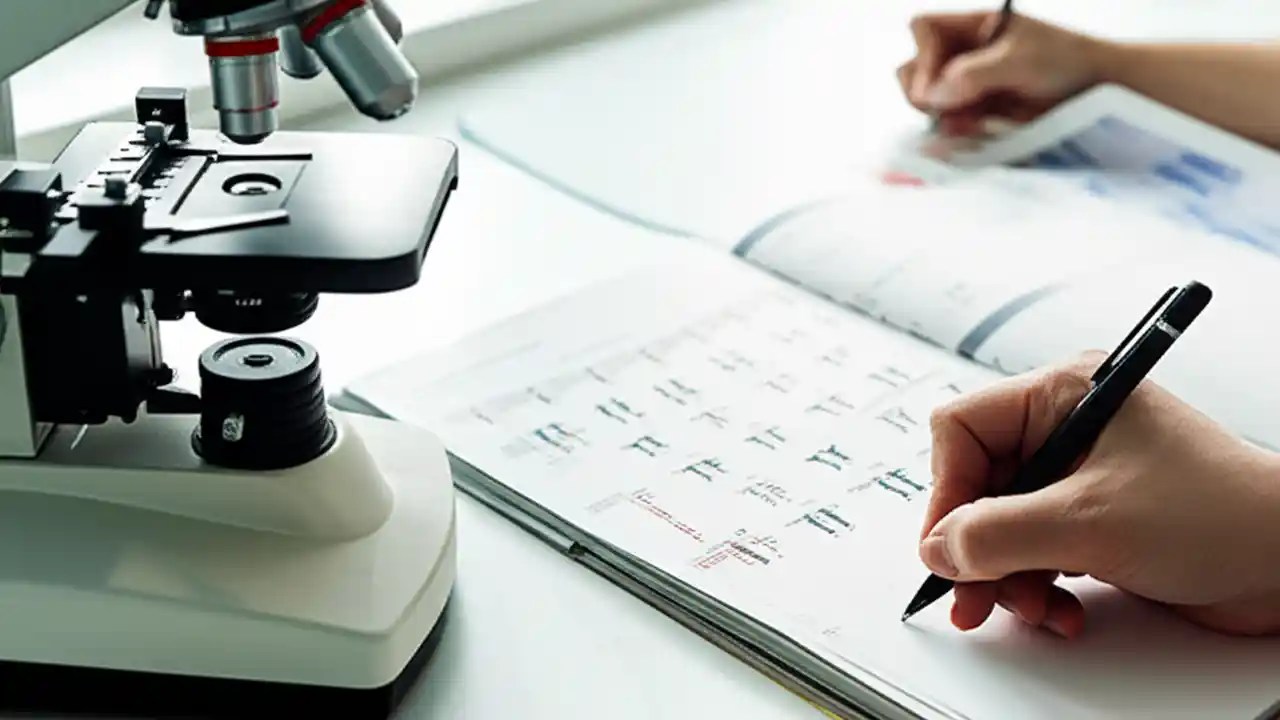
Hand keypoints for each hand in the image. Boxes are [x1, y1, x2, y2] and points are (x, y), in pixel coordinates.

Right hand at [898, 11, 1108, 135]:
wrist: (1097, 91)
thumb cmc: (1064, 61)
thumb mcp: (1019, 61)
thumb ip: (974, 74)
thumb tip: (932, 94)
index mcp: (973, 27)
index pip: (924, 29)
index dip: (924, 54)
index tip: (940, 84)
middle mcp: (964, 54)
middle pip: (915, 67)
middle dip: (924, 91)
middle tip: (945, 109)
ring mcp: (968, 85)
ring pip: (927, 100)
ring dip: (939, 115)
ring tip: (966, 125)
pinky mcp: (976, 113)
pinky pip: (947, 122)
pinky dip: (953, 132)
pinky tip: (973, 133)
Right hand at [920, 352, 1279, 638]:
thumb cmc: (1222, 514)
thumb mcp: (1089, 522)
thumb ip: (997, 533)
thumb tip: (940, 546)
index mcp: (1063, 395)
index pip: (963, 431)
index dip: (947, 491)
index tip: (948, 544)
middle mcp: (1067, 429)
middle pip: (977, 485)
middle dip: (977, 547)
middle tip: (974, 593)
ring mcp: (1080, 477)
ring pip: (1001, 526)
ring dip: (1008, 576)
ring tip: (1031, 608)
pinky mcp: (1093, 520)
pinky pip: (1034, 551)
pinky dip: (1036, 586)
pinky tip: (1060, 609)